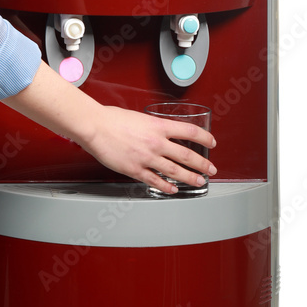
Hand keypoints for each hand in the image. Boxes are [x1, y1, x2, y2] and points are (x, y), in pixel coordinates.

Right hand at [80, 105, 216, 195]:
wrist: (94, 127)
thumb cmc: (111, 118)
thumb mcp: (139, 117)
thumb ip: (152, 126)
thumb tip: (159, 132)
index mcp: (158, 126)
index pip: (190, 131)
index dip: (204, 137)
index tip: (211, 141)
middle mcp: (156, 143)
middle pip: (187, 155)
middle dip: (203, 164)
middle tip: (211, 169)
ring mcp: (147, 158)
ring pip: (176, 171)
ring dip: (191, 178)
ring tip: (199, 181)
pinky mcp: (136, 170)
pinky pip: (156, 181)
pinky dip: (167, 186)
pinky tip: (173, 189)